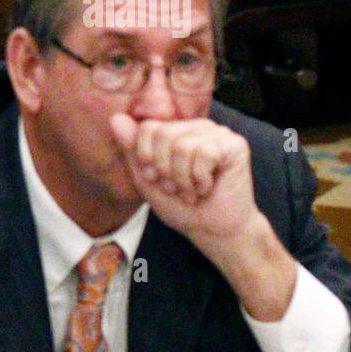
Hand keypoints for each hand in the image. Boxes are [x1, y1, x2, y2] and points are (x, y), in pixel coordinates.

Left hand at [110, 114, 256, 249]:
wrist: (214, 233)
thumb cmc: (181, 207)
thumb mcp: (147, 179)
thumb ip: (132, 149)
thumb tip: (115, 118)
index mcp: (175, 131)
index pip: (148, 127)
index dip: (146, 157)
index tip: (155, 179)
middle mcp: (196, 127)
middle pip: (164, 134)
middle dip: (165, 170)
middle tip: (177, 189)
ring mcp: (217, 133)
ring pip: (183, 146)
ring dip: (184, 179)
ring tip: (192, 192)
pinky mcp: (234, 144)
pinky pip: (205, 153)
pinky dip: (201, 179)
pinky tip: (208, 188)